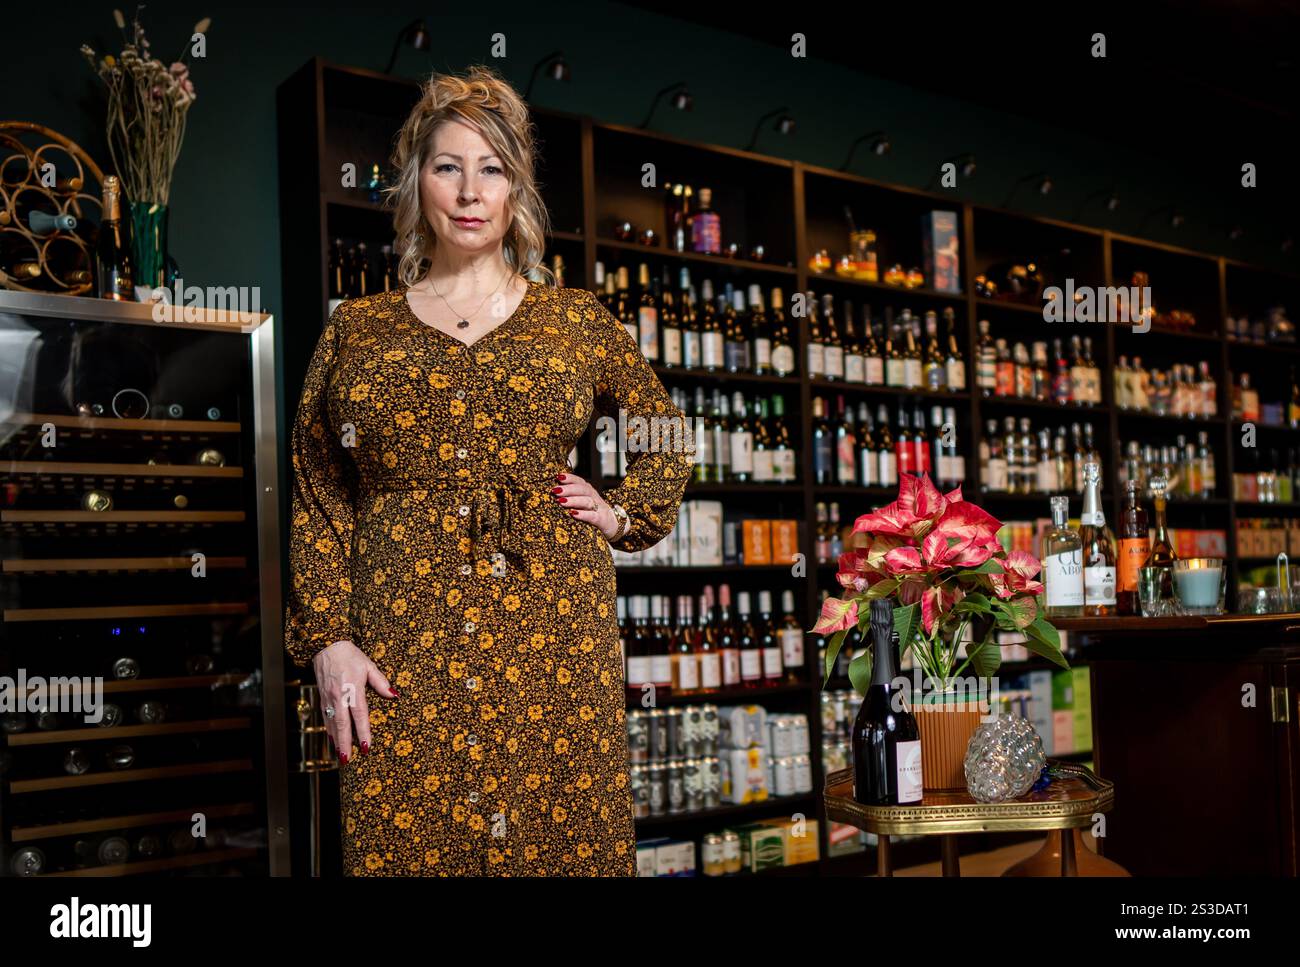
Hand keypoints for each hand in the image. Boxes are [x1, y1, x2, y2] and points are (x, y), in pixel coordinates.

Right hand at [312, 639, 398, 764]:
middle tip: (348, 759)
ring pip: (332, 723)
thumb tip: (393, 695)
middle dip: (345, 743)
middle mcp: (339, 696)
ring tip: (341, 756)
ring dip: (336, 740)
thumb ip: (380, 682)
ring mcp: (328, 698)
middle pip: (342, 724)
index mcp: (353, 689)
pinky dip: (329, 730)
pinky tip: (332, 739)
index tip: (366, 746)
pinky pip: (326, 717)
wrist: (327, 646)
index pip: (360, 714)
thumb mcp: (369, 665)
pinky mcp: (322, 698)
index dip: (363, 731)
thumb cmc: (350, 655)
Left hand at [550, 471, 618, 539]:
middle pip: (583, 489)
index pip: (580, 481)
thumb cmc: (594, 514)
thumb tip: (554, 492)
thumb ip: (574, 497)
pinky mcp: (602, 520)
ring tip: (561, 501)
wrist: (615, 526)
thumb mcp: (585, 503)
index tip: (558, 476)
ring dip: (573, 500)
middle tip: (555, 490)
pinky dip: (583, 514)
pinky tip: (573, 514)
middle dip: (568, 489)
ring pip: (587, 501)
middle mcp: (595, 498)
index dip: (570, 478)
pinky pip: (593, 516)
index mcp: (590, 492)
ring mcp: (599, 509)